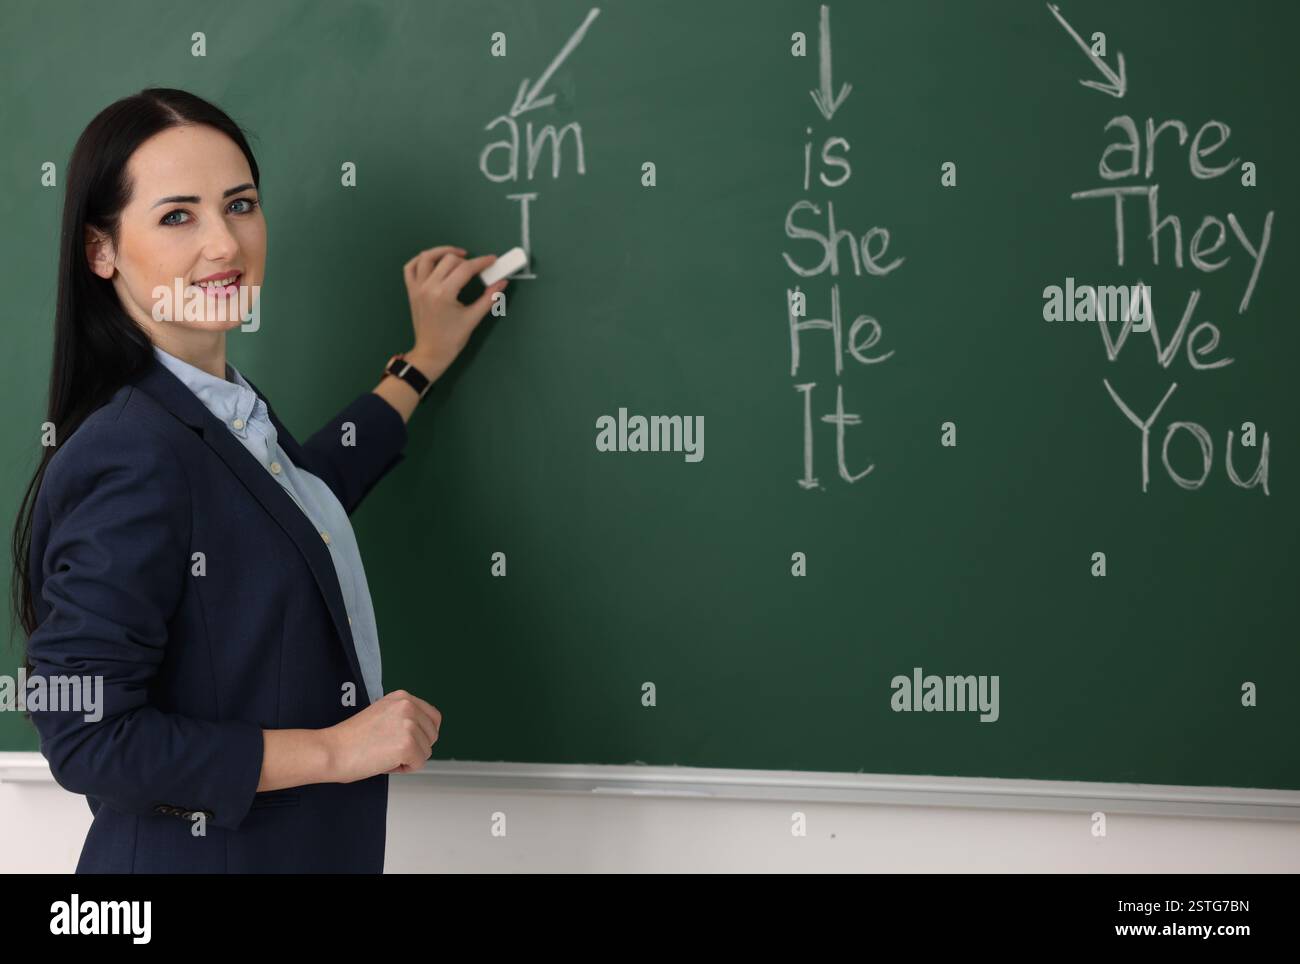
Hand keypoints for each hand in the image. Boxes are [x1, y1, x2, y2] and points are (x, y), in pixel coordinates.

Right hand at [322, 689, 442, 781]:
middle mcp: (408, 706)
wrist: (331, 751)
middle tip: (388, 749)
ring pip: (426, 751)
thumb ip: (403, 718)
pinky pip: (419, 764)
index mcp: (402, 697)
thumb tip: (423, 732)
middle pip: (432, 735)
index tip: (404, 741)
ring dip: (407, 758)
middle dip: (415, 747)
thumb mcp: (383, 715)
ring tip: (383, 753)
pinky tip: (385, 761)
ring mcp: (409, 724)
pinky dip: (404, 769)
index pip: (433, 717)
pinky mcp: (407, 744)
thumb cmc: (350, 739)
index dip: (422, 735)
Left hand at [402, 245, 507, 382]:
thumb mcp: (473, 318)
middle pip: (449, 260)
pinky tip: (434, 261)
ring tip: (457, 255)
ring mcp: (417, 287)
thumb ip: (489, 298)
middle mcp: (428, 286)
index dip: (481, 262)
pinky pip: (411, 267)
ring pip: (427, 257)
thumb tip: (502, 282)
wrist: (431, 353)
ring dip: (443, 252)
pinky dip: (421, 260)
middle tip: (478, 267)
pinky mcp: (411, 290)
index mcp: (444, 294)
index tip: (492, 260)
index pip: (465, 269)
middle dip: (466, 260)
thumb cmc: (452, 339)